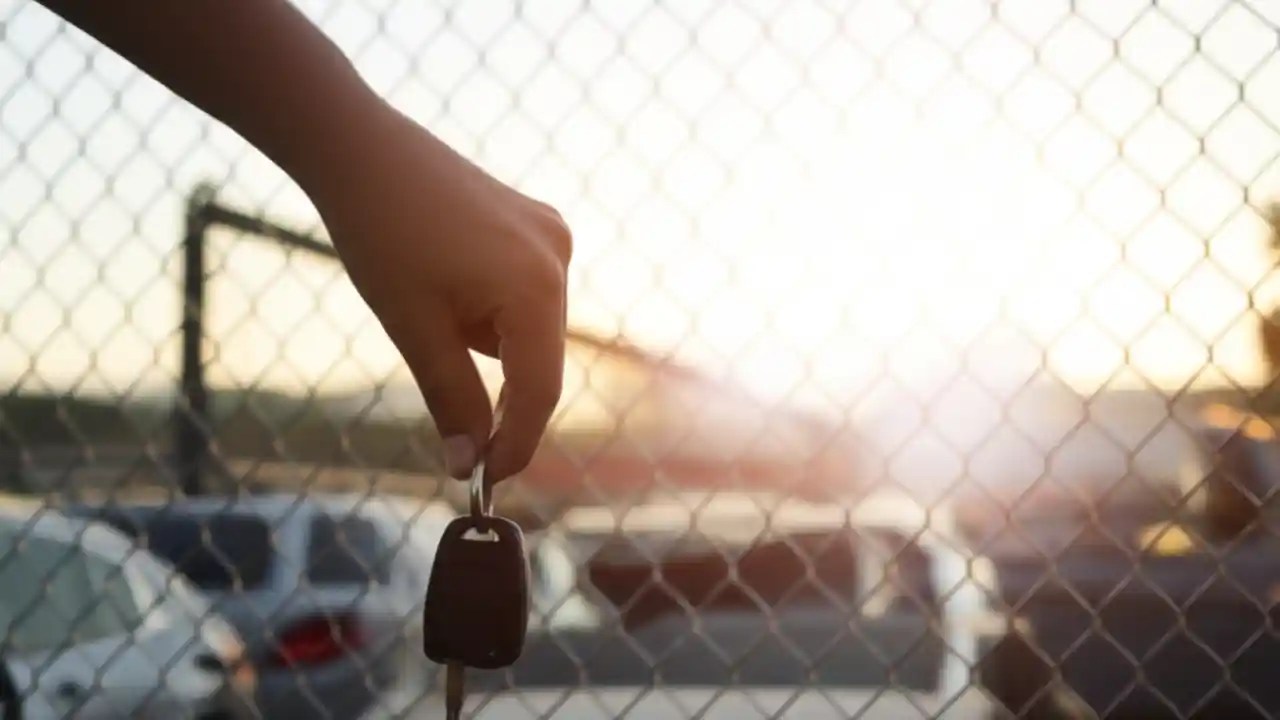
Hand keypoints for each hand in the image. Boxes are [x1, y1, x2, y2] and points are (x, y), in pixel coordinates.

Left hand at [305, 104, 570, 484]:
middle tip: (456, 433)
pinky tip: (448, 290)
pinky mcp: (537, 222)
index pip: (539, 390)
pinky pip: (526, 292)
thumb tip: (468, 466)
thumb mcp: (414, 331)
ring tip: (430, 316)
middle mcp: (558, 258)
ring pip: (531, 328)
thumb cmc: (381, 236)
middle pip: (540, 360)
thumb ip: (451, 401)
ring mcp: (552, 235)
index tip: (487, 480)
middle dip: (501, 395)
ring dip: (492, 348)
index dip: (517, 443)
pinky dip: (495, 313)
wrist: (360, 149)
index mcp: (536, 288)